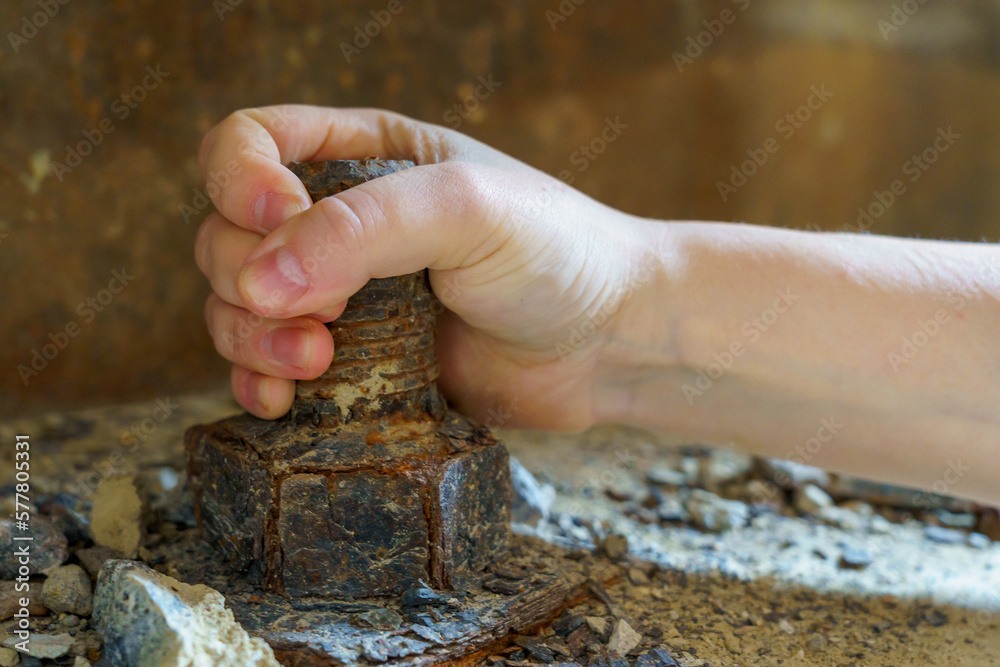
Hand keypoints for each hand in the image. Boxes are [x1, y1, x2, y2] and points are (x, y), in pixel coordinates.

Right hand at [195, 105, 658, 427]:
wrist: (608, 342)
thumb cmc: (556, 253)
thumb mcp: (466, 210)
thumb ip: (362, 228)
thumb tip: (259, 282)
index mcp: (363, 156)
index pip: (247, 144)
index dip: (240, 183)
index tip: (280, 223)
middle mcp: (341, 223)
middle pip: (225, 234)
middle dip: (249, 279)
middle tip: (327, 318)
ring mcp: (342, 298)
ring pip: (237, 308)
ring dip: (251, 339)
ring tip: (317, 363)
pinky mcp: (353, 364)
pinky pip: (268, 372)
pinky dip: (258, 385)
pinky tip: (285, 402)